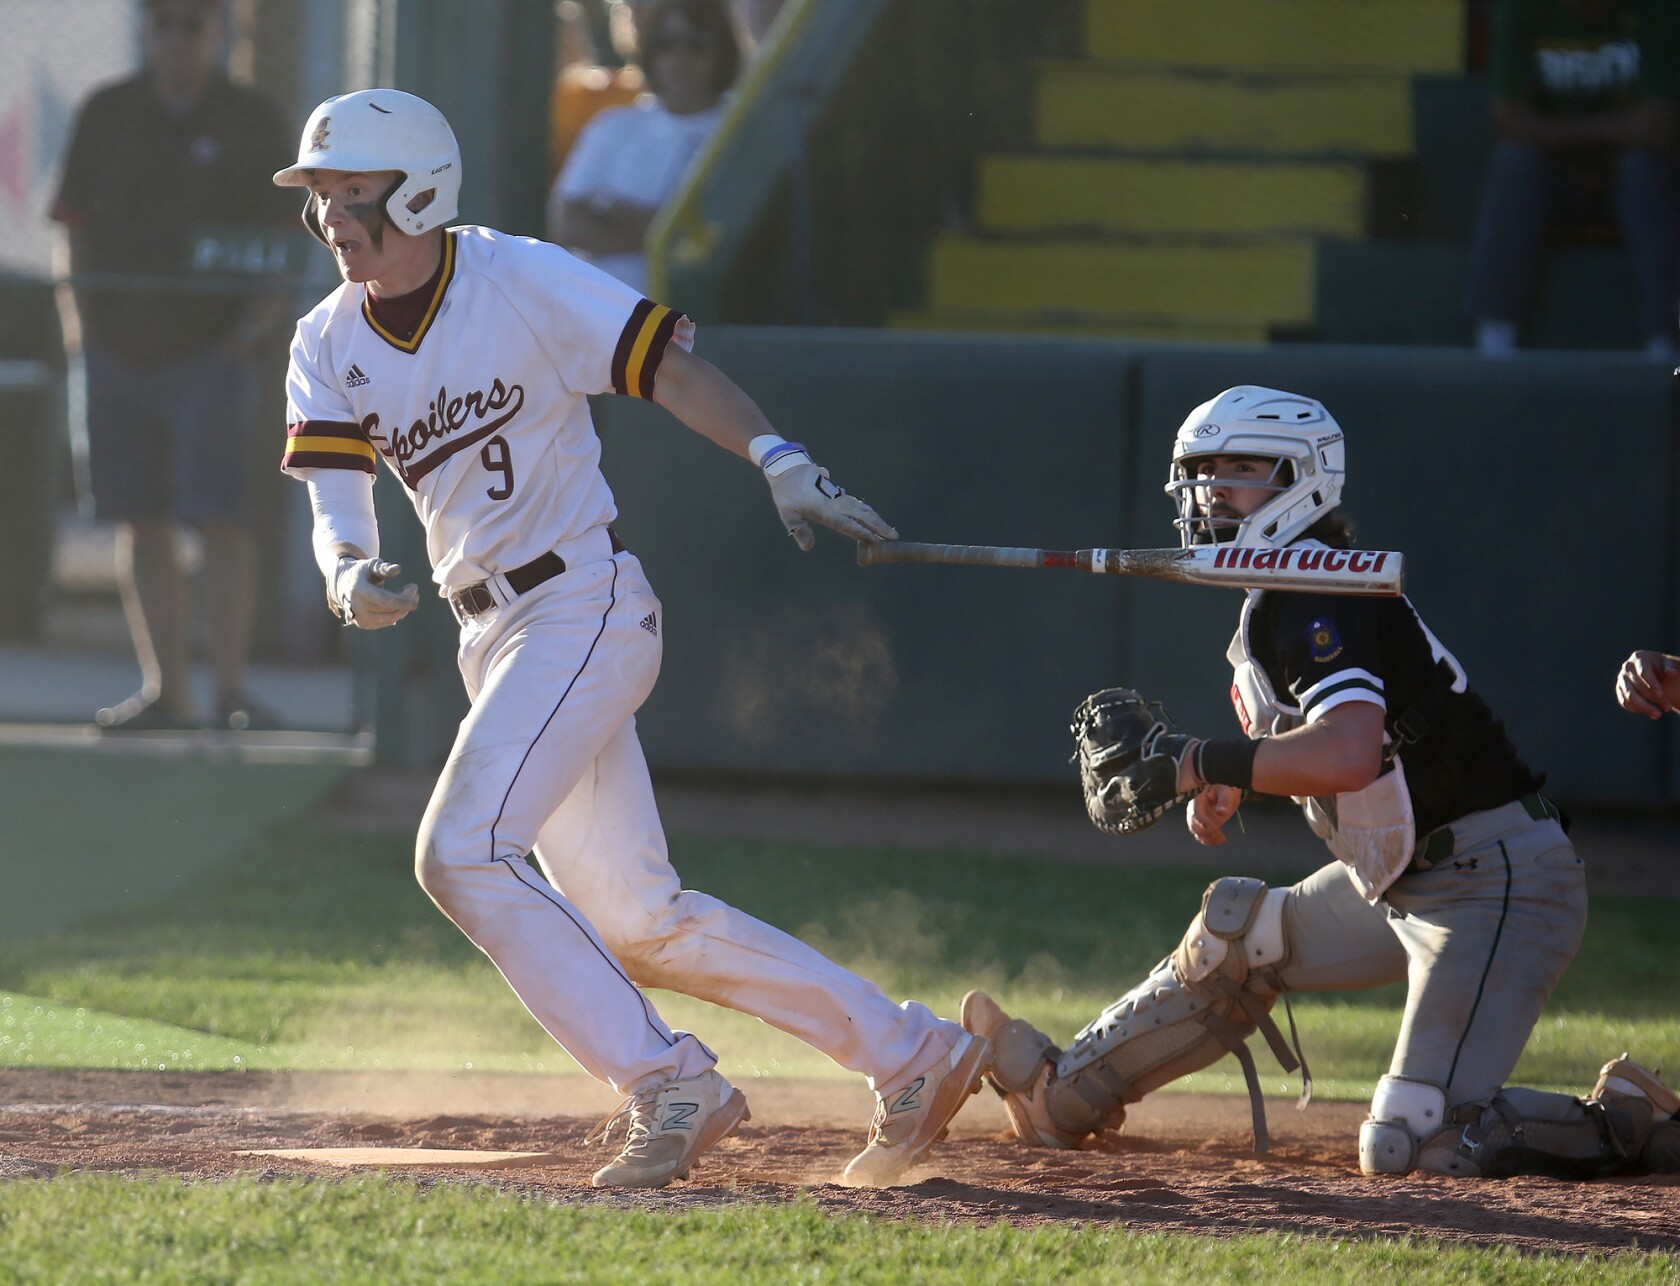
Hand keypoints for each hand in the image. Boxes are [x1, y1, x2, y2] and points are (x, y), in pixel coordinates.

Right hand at [332, 558, 419, 628]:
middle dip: (406, 601)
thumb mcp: (371, 565)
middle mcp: (357, 607)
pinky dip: (397, 614)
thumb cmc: (362, 572)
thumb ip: (383, 567)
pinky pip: (386, 622)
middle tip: (414, 589)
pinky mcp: (363, 624)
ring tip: (411, 595)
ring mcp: (359, 618)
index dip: (402, 600)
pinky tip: (401, 603)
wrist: (342, 584)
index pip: (384, 600)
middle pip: (389, 610)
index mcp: (359, 591)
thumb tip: (398, 569)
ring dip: (404, 609)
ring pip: (390, 618)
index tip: (416, 589)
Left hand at [766, 459, 897, 550]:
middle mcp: (834, 503)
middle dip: (878, 526)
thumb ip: (798, 529)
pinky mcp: (839, 496)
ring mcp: (838, 498)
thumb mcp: (787, 513)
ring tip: (890, 531)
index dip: (860, 532)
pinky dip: (869, 513)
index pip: (845, 523)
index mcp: (823, 509)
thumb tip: (808, 547)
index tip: (874, 540)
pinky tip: (877, 519)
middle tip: (893, 537)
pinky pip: (858, 505)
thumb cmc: (786, 493)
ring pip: (862, 509)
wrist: (789, 469)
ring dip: (877, 520)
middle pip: (861, 515)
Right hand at [1187, 784, 1243, 845]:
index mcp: (1198, 801)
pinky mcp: (1201, 827)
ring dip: (1209, 838)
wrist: (1224, 795)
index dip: (1203, 821)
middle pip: (1194, 825)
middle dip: (1206, 831)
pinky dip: (1211, 841)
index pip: (1196, 812)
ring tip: (1222, 837)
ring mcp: (1196, 820)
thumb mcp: (1226, 793)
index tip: (1215, 826)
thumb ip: (1224, 802)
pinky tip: (1221, 839)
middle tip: (1218, 832)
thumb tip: (1222, 812)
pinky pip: (1202, 837)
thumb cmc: (1224, 792)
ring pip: (1197, 833)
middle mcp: (1193, 811)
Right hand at [1616, 649, 1679, 718]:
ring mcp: (1621, 679)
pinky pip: (1625, 702)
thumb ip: (1671, 667)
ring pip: (1629, 697)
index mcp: (1639, 657)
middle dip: (1653, 699)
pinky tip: (1651, 713)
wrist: (1660, 674)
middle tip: (1668, 708)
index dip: (1652, 684)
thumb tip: (1671, 672)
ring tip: (1658, 715)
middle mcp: (1627, 667)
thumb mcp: (1672, 665)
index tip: (1661, 695)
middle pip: (1636, 686)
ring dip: (1644, 707)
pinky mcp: (1620, 690)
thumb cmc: (1667, 668)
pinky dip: (1637, 709)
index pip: (1643, 673)